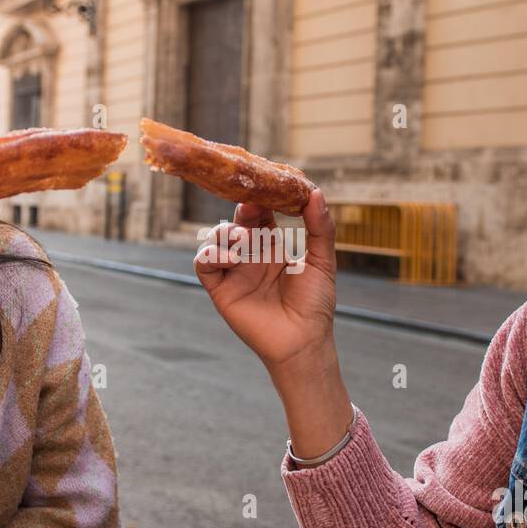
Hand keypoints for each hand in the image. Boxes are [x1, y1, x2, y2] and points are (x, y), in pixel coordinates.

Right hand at [194, 188, 337, 373]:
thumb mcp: (322, 261)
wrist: (303, 341)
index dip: (259, 198)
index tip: (265, 186)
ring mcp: (234, 272)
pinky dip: (212, 256)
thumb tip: (316, 192)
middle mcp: (250, 255)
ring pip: (215, 239)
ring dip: (225, 232)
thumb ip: (319, 227)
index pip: (260, 212)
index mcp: (272, 245)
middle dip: (242, 210)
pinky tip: (232, 259)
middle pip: (236, 221)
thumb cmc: (315, 304)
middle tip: (251, 206)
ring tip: (244, 238)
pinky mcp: (221, 290)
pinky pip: (205, 265)